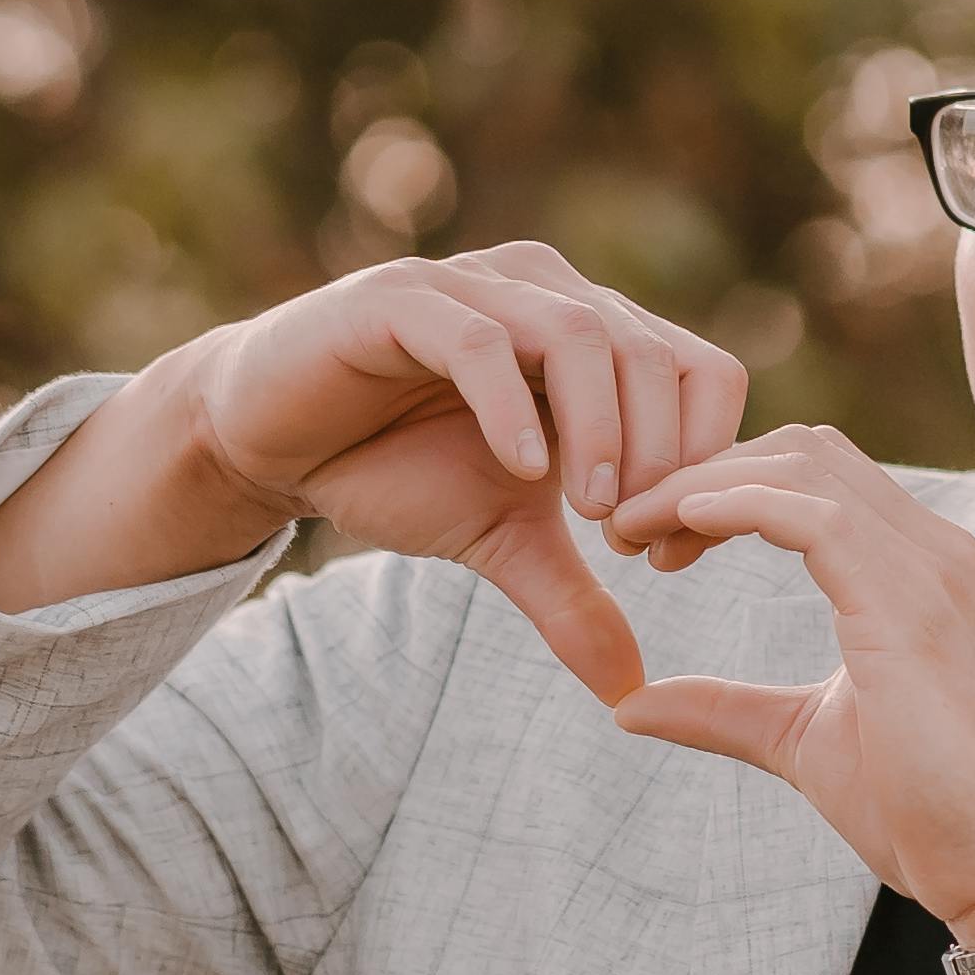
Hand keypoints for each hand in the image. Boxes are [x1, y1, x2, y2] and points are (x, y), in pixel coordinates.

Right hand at [169, 246, 751, 702]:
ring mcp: (475, 286)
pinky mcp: (400, 299)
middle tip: (629, 540)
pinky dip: (512, 409)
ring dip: (602, 431)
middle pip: (652, 356)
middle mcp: (545, 292)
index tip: (663, 555)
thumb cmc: (394, 466)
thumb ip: (572, 598)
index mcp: (591, 333)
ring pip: (580, 335)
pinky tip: (522, 474)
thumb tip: (631, 689)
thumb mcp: (500, 538)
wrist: (269, 438)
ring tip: (593, 514)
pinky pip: (478, 342)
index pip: (701, 372)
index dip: (705, 462)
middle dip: (659, 457)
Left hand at [605, 427, 974, 932]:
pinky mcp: (910, 607)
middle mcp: (930, 552)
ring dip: (701, 483)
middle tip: (627, 529)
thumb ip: (726, 711)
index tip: (653, 542)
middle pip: (800, 451)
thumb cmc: (928, 815)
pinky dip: (733, 504)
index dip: (721, 488)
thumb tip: (629, 705)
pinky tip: (676, 528)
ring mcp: (928, 571)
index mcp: (915, 572)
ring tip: (634, 531)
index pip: (812, 478)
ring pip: (801, 466)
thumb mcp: (803, 744)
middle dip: (702, 470)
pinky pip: (810, 515)